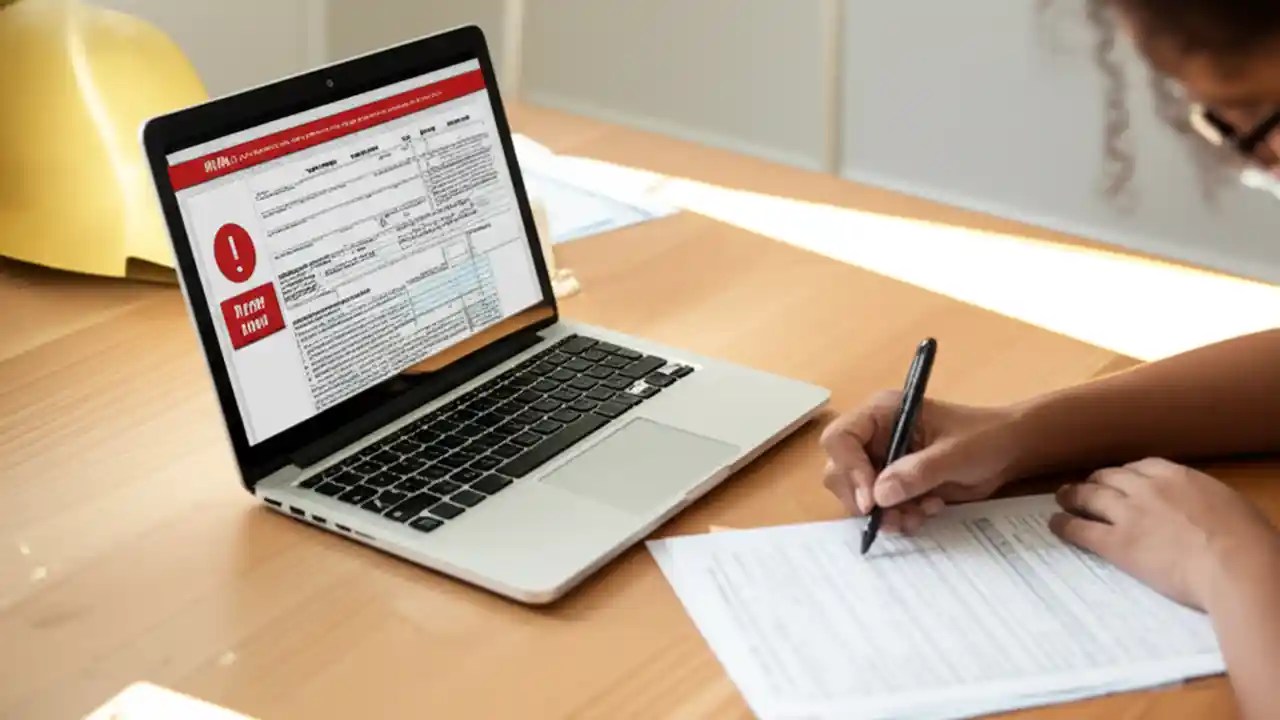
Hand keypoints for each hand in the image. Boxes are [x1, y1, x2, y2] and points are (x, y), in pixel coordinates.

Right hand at [820, 391, 1019, 532]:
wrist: (1009, 452)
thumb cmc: (985, 438)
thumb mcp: (955, 454)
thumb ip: (917, 472)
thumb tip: (879, 496)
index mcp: (882, 413)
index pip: (841, 438)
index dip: (849, 470)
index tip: (872, 501)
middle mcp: (873, 435)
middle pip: (840, 471)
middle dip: (866, 500)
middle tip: (896, 517)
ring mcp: (881, 459)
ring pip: (858, 495)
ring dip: (885, 512)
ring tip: (920, 514)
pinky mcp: (893, 482)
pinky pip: (878, 507)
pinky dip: (898, 516)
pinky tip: (927, 510)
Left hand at [1052, 458, 1279, 609]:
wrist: (1235, 563)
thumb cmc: (1248, 539)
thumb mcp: (1229, 505)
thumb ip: (1207, 501)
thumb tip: (1208, 511)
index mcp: (1179, 476)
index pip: (1142, 466)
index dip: (1126, 472)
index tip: (1120, 478)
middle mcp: (1147, 488)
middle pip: (1110, 477)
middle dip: (1096, 480)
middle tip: (1086, 486)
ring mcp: (1129, 513)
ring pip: (1090, 497)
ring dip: (1073, 496)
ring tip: (1062, 498)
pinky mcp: (1117, 543)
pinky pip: (1082, 530)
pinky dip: (1064, 525)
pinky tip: (1054, 524)